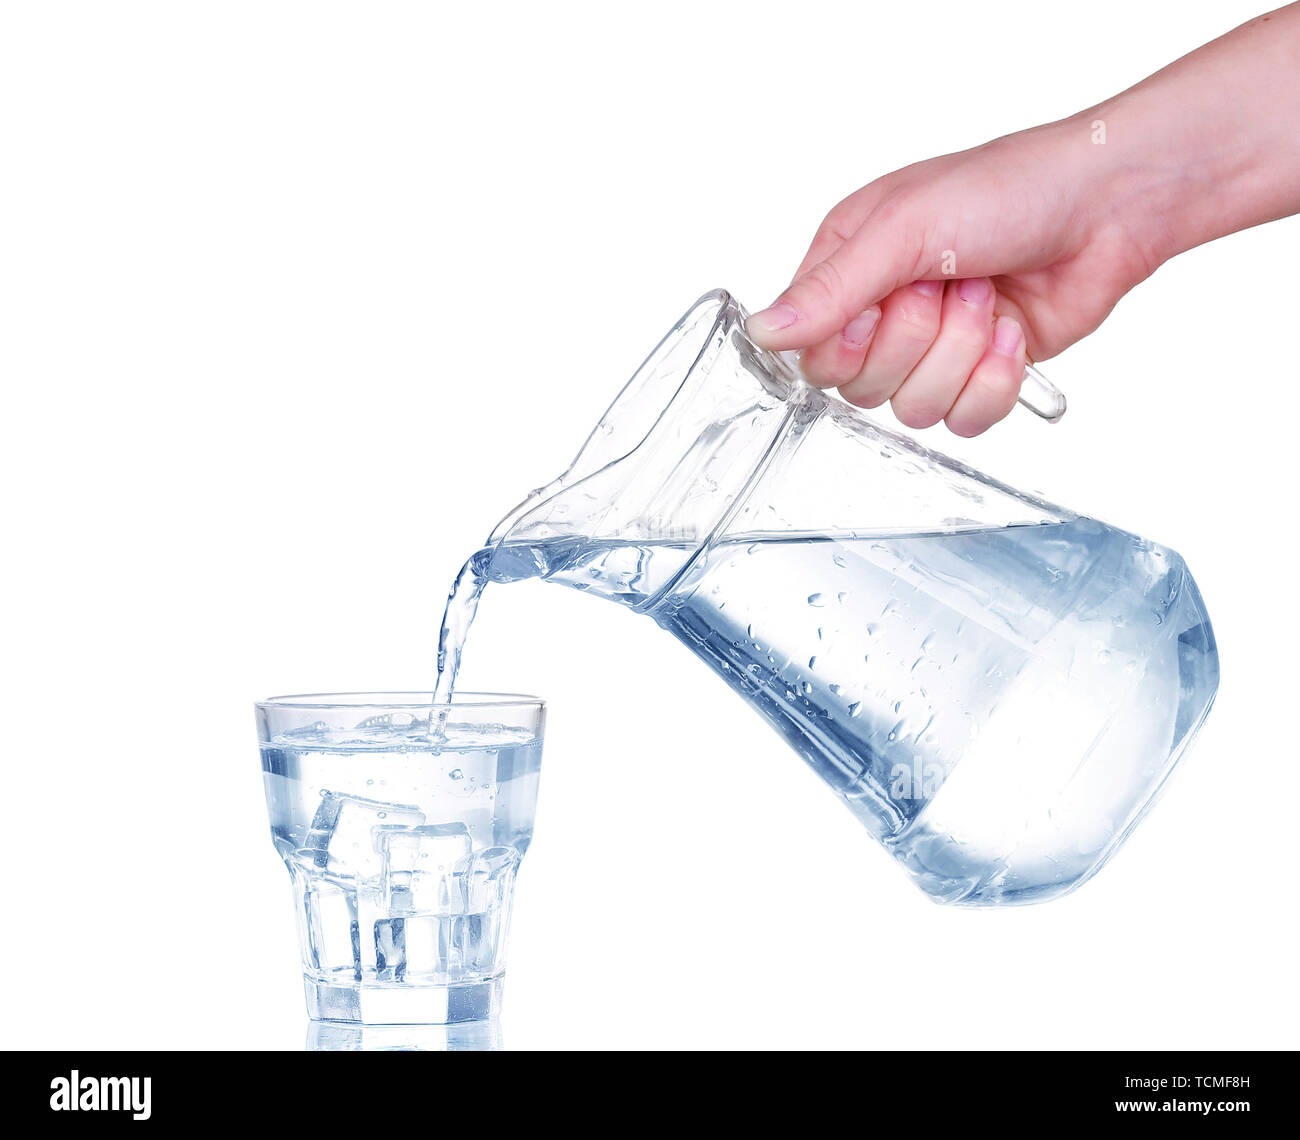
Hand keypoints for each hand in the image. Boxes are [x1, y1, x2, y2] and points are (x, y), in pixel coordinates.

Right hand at [746, 121, 1158, 435]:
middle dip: (917, 342)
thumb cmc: (1007, 189)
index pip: (812, 353)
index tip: (883, 304)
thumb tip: (762, 331)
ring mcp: (933, 348)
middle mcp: (884, 311)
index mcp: (849, 267)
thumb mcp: (903, 227)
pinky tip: (1011, 333)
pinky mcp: (979, 375)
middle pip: (862, 388)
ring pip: (913, 409)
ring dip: (960, 355)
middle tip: (948, 288)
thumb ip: (830, 289)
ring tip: (986, 299)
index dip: (849, 345)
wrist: (1108, 205)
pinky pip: (963, 421)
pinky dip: (994, 382)